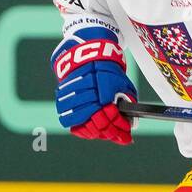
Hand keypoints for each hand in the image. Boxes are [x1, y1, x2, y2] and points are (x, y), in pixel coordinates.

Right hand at [51, 25, 137, 144]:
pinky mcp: (62, 99)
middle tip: (118, 137)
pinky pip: (69, 121)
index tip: (128, 137)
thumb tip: (129, 125)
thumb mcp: (124, 86)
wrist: (88, 55)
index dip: (121, 131)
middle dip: (111, 134)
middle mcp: (88, 96)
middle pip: (99, 126)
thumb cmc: (109, 72)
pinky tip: (90, 129)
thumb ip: (127, 104)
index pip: (112, 120)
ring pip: (84, 125)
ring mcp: (73, 98)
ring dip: (96, 133)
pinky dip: (80, 129)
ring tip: (105, 133)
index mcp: (104, 92)